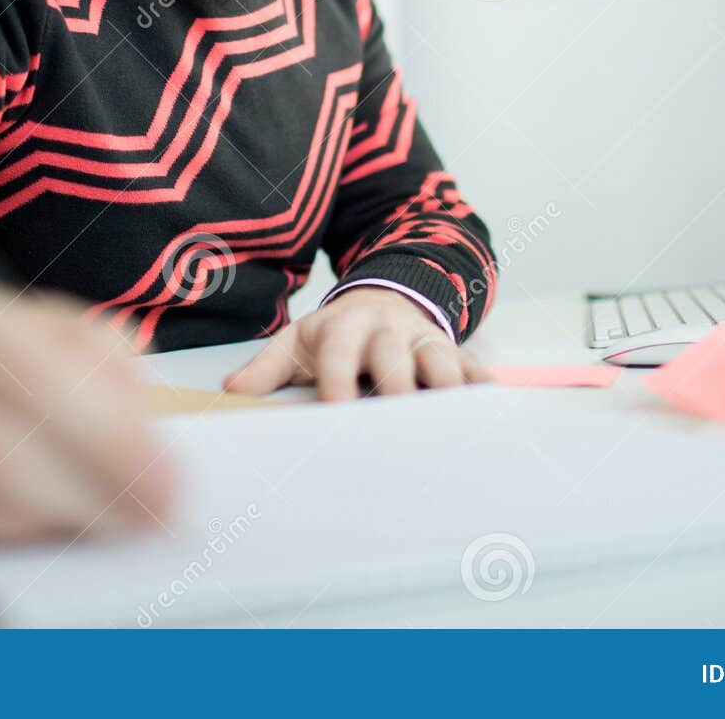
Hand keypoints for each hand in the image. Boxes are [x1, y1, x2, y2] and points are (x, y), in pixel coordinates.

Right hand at [0, 268, 172, 544]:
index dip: (105, 429)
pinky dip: (23, 536)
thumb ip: (95, 355)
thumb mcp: (39, 328)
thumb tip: (138, 413)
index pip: (28, 369)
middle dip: (95, 488)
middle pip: (2, 446)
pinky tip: (59, 522)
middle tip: (155, 513)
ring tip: (119, 517)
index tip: (166, 473)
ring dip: (67, 516)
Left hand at [223, 286, 491, 399]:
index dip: (339, 380)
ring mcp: (425, 337)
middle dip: (396, 387)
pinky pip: (472, 367)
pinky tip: (491, 410)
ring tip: (450, 421)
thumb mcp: (299, 340)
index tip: (338, 412)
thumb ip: (268, 366)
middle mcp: (389, 329)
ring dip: (446, 387)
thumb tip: (232, 390)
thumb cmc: (336, 333)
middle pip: (395, 356)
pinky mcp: (453, 350)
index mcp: (346, 325)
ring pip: (440, 358)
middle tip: (397, 426)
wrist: (384, 298)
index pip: (340, 353)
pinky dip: (482, 387)